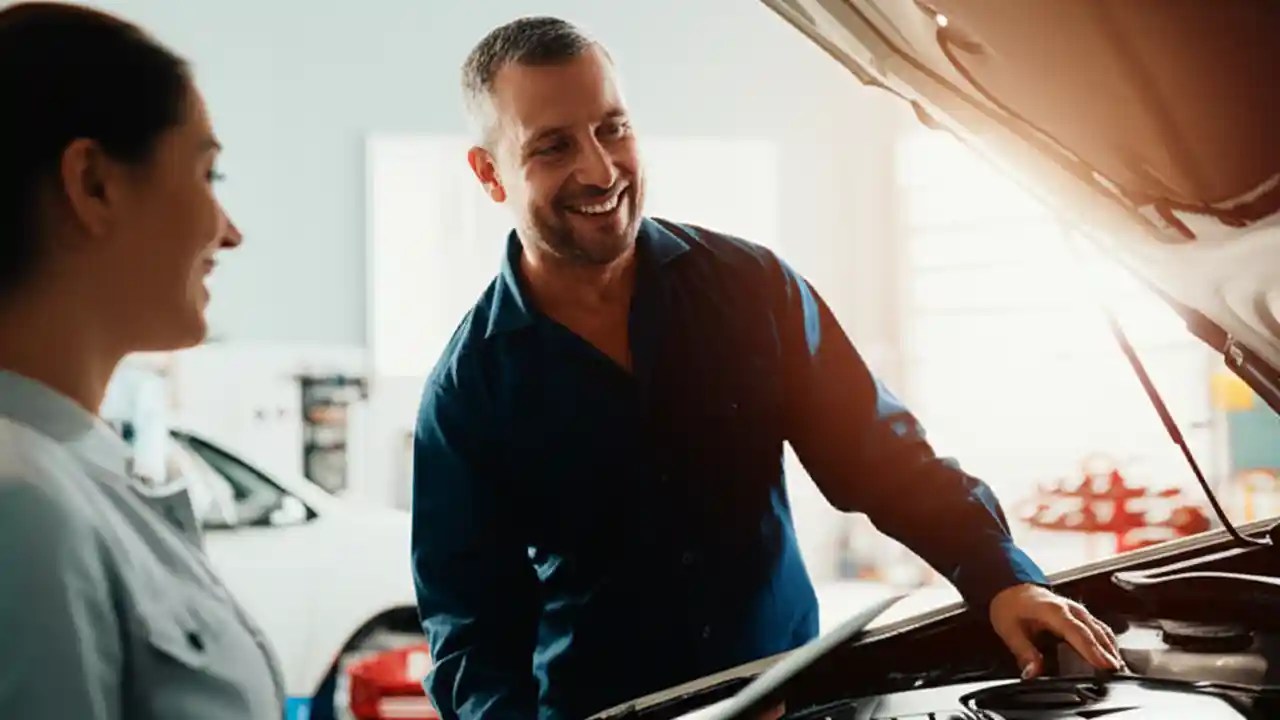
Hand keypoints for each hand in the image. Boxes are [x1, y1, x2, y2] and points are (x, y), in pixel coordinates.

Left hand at [989, 584, 1122, 678]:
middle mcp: (1070, 609)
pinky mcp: (1080, 615)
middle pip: (1096, 632)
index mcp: (1053, 610)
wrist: (1010, 586)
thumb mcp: (1009, 631)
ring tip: (1119, 671)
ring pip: (1101, 630)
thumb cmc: (1010, 606)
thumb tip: (1033, 672)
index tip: (1105, 666)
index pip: (1078, 632)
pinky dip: (1107, 643)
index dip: (1093, 650)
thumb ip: (1024, 653)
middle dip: (1108, 653)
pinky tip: (1110, 657)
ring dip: (1111, 649)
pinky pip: (1099, 629)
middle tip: (1118, 676)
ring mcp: (1078, 611)